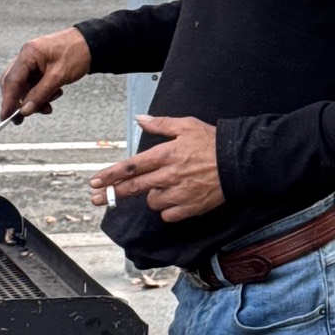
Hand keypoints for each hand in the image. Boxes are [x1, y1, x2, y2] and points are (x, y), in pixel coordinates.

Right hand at [0, 27, 91, 118]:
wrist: (92, 43)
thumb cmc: (77, 53)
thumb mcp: (58, 77)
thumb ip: (40, 94)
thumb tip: (25, 110)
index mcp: (28, 54)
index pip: (11, 81)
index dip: (7, 101)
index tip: (5, 117)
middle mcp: (27, 56)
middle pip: (15, 83)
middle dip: (21, 101)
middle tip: (24, 117)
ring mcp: (33, 60)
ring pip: (25, 85)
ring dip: (34, 98)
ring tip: (48, 106)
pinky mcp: (40, 65)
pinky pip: (34, 83)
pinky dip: (41, 92)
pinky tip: (54, 94)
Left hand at [90, 115, 223, 222]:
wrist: (239, 162)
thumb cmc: (212, 142)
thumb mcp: (186, 125)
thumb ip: (160, 124)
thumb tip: (139, 120)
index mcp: (166, 154)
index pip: (132, 167)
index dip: (111, 175)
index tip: (95, 181)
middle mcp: (169, 175)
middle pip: (134, 188)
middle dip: (113, 194)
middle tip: (97, 199)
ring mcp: (179, 193)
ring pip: (152, 202)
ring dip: (153, 196)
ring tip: (165, 187)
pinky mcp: (190, 207)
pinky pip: (168, 215)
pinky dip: (168, 209)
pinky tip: (175, 199)